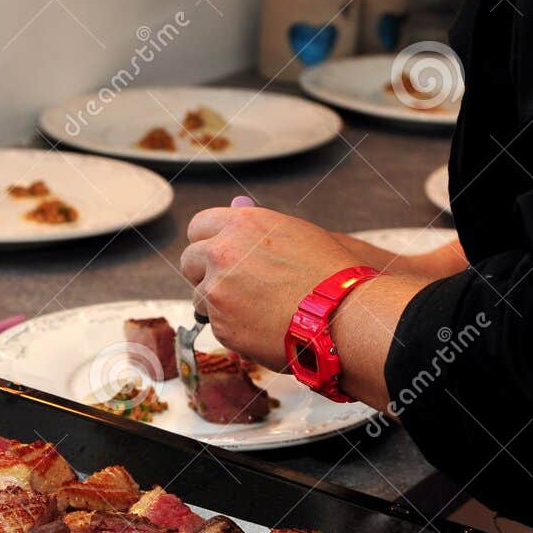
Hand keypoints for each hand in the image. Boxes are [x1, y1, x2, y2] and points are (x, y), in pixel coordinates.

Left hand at [181, 206, 362, 369]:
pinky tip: (262, 326)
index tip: (216, 253)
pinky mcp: (220, 325)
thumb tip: (236, 204)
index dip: (208, 241)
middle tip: (229, 284)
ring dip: (218, 304)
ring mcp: (217, 291)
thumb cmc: (328, 272)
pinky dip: (233, 328)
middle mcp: (222, 253)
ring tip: (257, 308)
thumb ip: (256, 226)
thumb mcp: (293, 234)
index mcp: (240, 224)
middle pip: (189, 260)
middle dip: (204, 272)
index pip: (199, 226)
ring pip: (199, 297)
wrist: (343, 314)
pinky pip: (215, 325)